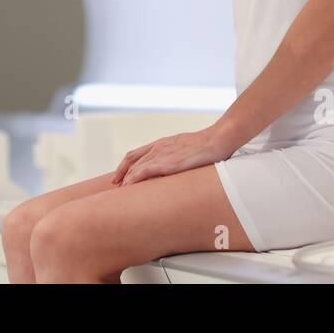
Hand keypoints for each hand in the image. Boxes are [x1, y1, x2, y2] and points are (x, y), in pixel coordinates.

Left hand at [111, 127, 230, 186]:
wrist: (218, 140)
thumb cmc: (208, 146)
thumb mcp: (186, 149)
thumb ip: (177, 157)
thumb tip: (176, 168)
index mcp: (162, 143)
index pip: (135, 154)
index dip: (124, 166)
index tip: (119, 178)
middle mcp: (159, 147)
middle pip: (132, 160)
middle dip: (121, 174)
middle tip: (115, 188)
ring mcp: (163, 154)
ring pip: (136, 166)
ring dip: (126, 178)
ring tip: (120, 192)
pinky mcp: (169, 162)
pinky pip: (145, 170)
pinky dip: (134, 178)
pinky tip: (130, 187)